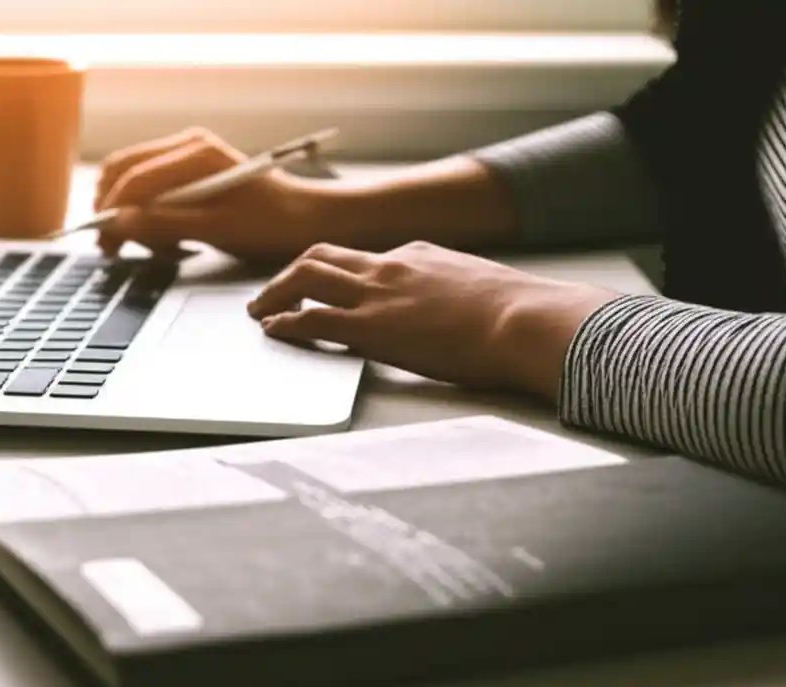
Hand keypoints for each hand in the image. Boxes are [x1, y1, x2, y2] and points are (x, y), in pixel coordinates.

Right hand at [94, 128, 331, 261]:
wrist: (305, 217)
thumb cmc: (271, 223)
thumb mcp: (218, 230)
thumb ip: (166, 224)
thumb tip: (119, 223)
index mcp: (195, 153)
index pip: (133, 178)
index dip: (113, 213)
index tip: (106, 245)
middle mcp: (186, 144)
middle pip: (122, 170)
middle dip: (113, 210)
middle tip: (115, 249)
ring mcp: (186, 154)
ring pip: (132, 180)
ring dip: (132, 215)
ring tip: (156, 248)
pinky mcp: (189, 169)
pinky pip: (151, 188)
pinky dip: (149, 214)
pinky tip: (169, 239)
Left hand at [247, 241, 618, 400]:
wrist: (525, 321)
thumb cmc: (517, 314)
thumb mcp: (479, 288)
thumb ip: (453, 291)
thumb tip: (456, 307)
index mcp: (416, 255)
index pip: (363, 260)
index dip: (335, 273)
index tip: (321, 287)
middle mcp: (390, 266)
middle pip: (322, 256)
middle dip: (290, 272)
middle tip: (271, 292)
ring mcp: (378, 295)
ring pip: (306, 277)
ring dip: (276, 293)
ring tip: (260, 310)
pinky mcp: (371, 328)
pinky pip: (312, 319)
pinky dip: (285, 323)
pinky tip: (273, 332)